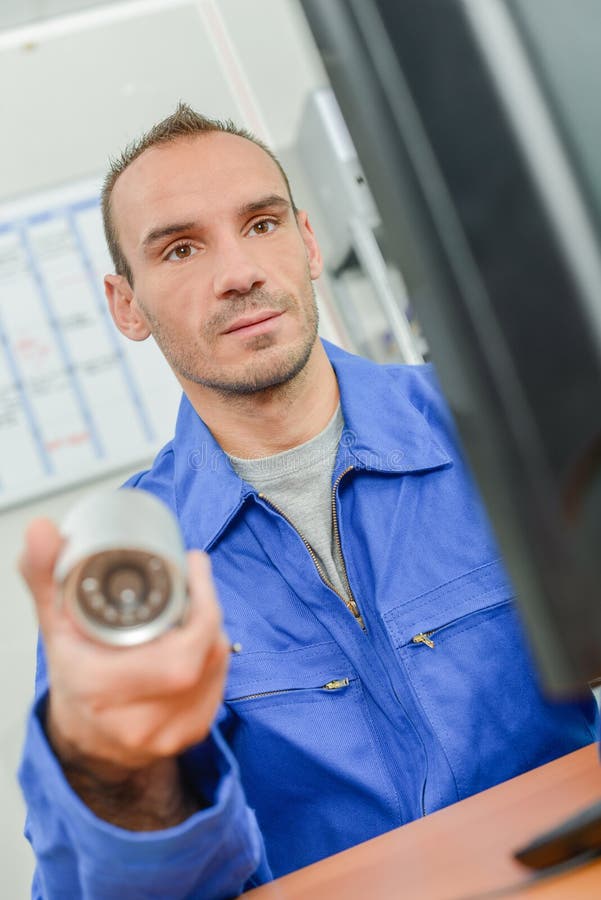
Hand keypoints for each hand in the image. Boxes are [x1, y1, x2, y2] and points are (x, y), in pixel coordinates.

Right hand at [19, 517, 229, 775]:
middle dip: (205, 608)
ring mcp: (170, 733)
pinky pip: (220, 684)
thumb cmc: (73, 678)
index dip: (200, 602)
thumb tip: (42, 530)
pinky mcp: (193, 734)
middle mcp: (139, 721)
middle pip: (203, 653)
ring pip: (217, 665)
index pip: (178, 653)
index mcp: (103, 691)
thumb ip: (47, 576)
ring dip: (210, 628)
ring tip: (193, 603)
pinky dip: (213, 654)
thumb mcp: (56, 626)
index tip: (192, 563)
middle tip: (193, 577)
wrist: (84, 740)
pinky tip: (198, 638)